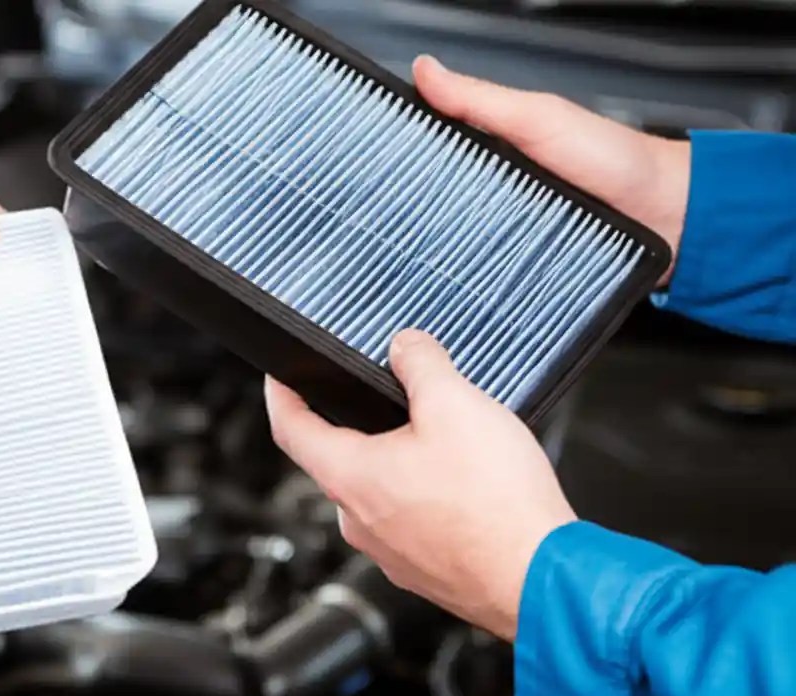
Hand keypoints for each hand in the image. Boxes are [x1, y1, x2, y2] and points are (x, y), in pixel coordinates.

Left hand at [265, 331, 576, 639]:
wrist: (542, 578)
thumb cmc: (496, 506)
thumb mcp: (456, 406)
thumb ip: (421, 363)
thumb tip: (406, 345)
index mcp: (349, 478)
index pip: (289, 428)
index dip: (280, 393)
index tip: (281, 375)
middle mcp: (358, 521)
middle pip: (341, 457)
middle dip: (364, 423)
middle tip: (398, 399)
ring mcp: (389, 551)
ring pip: (381, 491)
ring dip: (404, 463)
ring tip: (450, 445)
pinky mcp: (423, 569)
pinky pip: (412, 521)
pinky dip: (430, 498)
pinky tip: (469, 488)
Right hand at [414, 55, 689, 283]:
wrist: (669, 221)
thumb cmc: (616, 162)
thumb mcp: (540, 120)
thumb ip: (481, 100)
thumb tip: (426, 70)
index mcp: (492, 148)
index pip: (430, 153)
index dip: (399, 158)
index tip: (370, 166)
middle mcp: (494, 191)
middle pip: (434, 205)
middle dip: (412, 214)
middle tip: (387, 219)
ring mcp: (506, 231)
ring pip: (455, 244)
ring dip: (440, 253)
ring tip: (415, 255)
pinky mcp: (519, 268)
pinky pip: (483, 274)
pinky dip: (470, 278)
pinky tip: (453, 280)